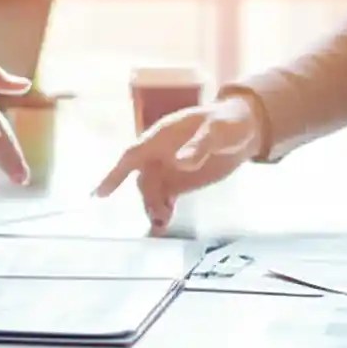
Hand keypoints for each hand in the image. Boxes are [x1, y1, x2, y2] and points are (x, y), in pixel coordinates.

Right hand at [94, 97, 261, 234]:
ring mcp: (168, 170)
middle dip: (147, 197)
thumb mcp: (217, 130)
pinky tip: (164, 226)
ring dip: (153, 208)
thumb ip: (200, 145)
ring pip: (151, 193)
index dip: (115, 174)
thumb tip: (180, 162)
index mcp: (161, 136)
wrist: (246, 129)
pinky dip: (163, 213)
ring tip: (162, 224)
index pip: (132, 155)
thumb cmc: (227, 121)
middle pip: (143, 180)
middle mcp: (159, 155)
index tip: (100, 194)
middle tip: (160, 213)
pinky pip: (164, 200)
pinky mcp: (179, 184)